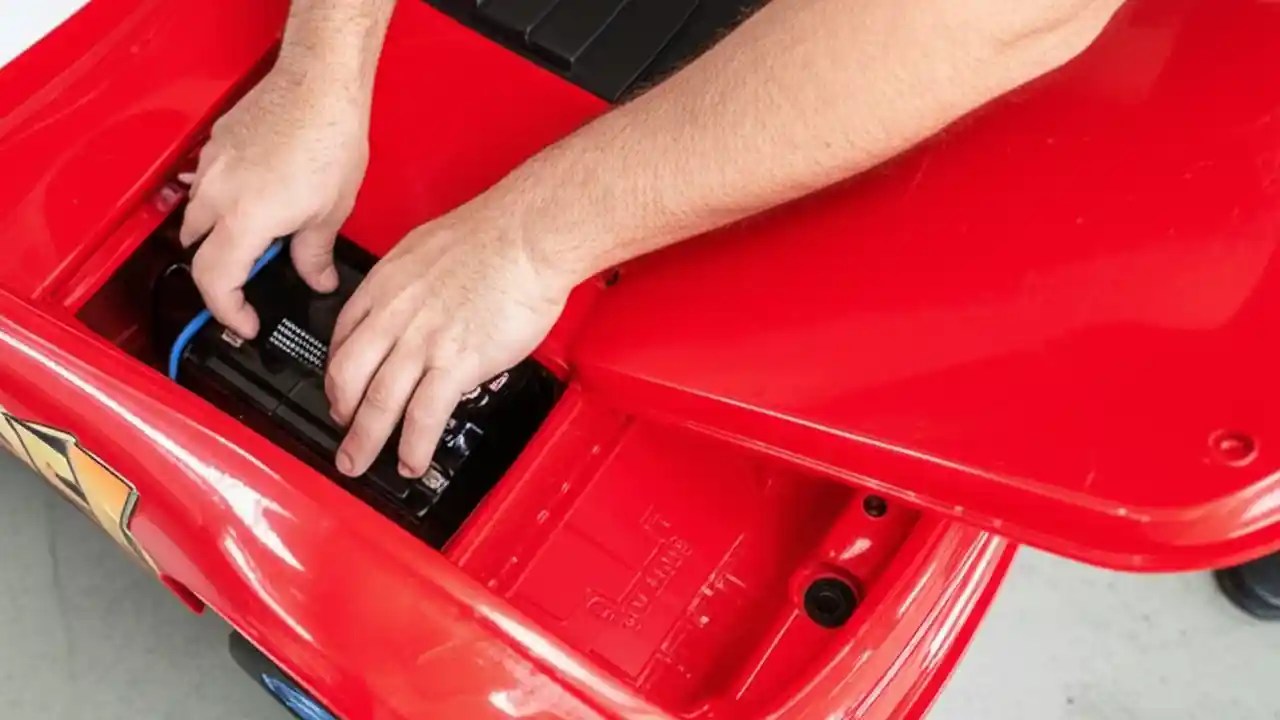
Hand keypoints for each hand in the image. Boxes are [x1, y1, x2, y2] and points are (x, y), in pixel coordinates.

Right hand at [179, 61, 370, 337]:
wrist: (319, 84)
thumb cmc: (330, 139)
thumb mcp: (330, 212)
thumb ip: (315, 255)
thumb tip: (317, 279)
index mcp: (244, 219)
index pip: (215, 282)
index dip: (227, 312)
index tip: (244, 323)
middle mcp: (217, 194)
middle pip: (196, 252)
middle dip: (218, 276)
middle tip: (247, 288)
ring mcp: (210, 166)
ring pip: (195, 217)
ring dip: (215, 238)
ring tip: (254, 243)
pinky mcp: (214, 145)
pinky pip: (204, 185)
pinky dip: (219, 203)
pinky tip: (252, 201)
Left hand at [325, 201, 576, 477]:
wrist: (527, 237)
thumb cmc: (494, 235)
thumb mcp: (428, 246)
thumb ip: (414, 280)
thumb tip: (422, 301)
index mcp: (386, 285)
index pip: (343, 336)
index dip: (337, 372)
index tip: (341, 389)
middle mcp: (395, 316)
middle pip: (348, 376)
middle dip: (340, 415)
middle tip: (342, 435)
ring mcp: (422, 342)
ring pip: (378, 402)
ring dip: (365, 440)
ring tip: (359, 463)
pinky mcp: (455, 362)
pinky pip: (424, 415)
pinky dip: (414, 445)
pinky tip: (411, 460)